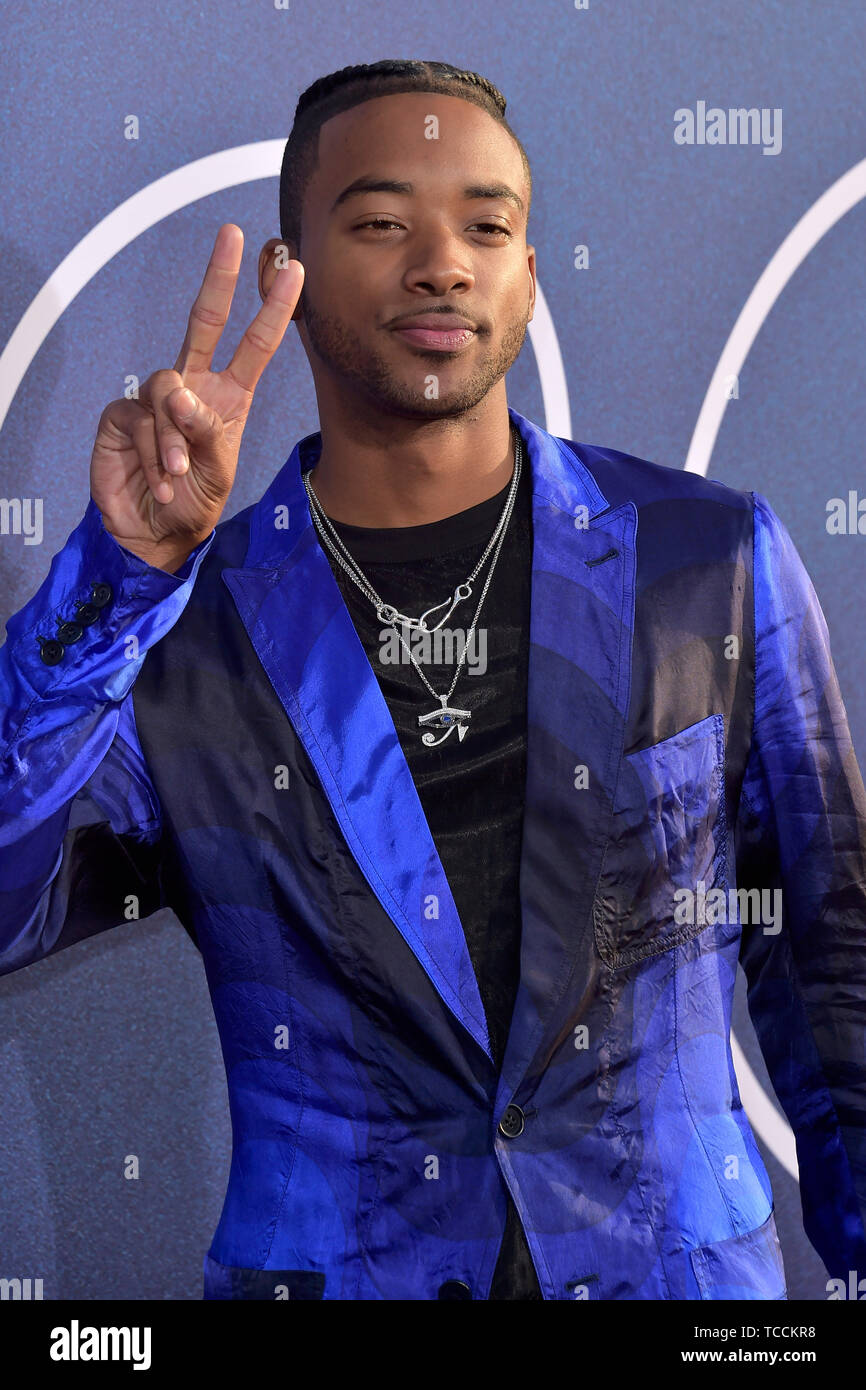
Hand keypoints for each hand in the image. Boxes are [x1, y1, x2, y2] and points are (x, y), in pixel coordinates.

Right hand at [90, 224, 303, 571]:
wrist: (156, 535)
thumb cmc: (194, 501)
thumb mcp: (216, 470)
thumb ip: (205, 432)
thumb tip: (183, 396)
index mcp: (227, 397)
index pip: (253, 345)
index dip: (273, 309)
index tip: (293, 270)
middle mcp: (192, 388)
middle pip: (204, 321)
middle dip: (219, 277)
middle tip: (233, 235)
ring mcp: (155, 399)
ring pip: (168, 389)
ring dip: (174, 435)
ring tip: (176, 471)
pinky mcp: (123, 416)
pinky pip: (140, 419)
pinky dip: (152, 451)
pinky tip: (159, 479)